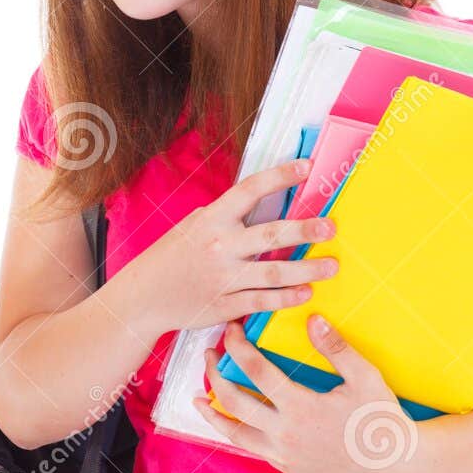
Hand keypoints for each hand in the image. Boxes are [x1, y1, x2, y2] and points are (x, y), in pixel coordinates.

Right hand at [126, 158, 340, 334]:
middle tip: (330, 227)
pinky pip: (261, 301)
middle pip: (271, 235)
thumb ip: (222, 217)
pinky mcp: (224, 305)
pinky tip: (305, 293)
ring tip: (331, 266)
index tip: (307, 167)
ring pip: (273, 273)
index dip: (280, 176)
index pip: (249, 191)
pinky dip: (286, 298)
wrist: (140, 299)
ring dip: (307, 270)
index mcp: (211, 220)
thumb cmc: (168, 260)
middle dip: (305, 230)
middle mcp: (219, 247)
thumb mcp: (190, 228)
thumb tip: (255, 202)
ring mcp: (222, 278)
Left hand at [194, 314, 422, 472]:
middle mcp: (285, 434)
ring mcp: (283, 455)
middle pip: (233, 401)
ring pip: (234, 433)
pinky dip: (237, 432)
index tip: (231, 330)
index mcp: (301, 408)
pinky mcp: (287, 467)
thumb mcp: (365, 377)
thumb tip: (311, 318)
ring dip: (213, 412)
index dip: (238, 346)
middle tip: (208, 355)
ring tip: (199, 396)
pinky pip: (253, 448)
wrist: (394, 463)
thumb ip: (336, 348)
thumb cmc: (381, 416)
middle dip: (215, 374)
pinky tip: (231, 420)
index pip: (256, 370)